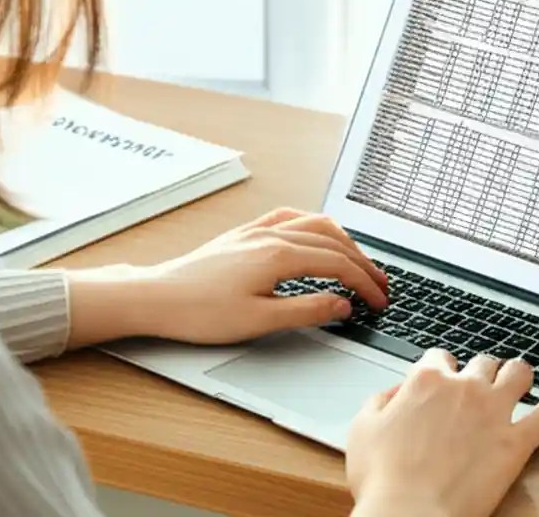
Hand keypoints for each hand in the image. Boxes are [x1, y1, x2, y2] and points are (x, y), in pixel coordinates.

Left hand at [65, 208, 387, 348]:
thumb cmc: (200, 312)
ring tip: (359, 262)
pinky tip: (317, 235)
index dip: (365, 283)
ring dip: (343, 241)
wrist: (157, 297)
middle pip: (333, 240)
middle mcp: (271, 235)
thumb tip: (343, 305)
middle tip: (380, 285)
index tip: (380, 301)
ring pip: (315, 224)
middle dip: (363, 262)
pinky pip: (290, 218)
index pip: (338, 264)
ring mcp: (257, 230)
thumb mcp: (260, 321)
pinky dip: (314, 226)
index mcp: (279, 255)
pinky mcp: (245, 234)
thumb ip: (307, 310)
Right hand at [347, 350, 538, 516]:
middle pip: (482, 362)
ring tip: (519, 386)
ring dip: (519, 376)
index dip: (441, 369)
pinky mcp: (517, 441)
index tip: (442, 381)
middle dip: (481, 373)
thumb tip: (396, 393)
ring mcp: (494, 411)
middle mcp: (464, 387)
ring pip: (519, 372)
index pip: (439, 357)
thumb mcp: (363, 430)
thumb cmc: (383, 480)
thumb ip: (380, 401)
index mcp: (426, 381)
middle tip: (480, 389)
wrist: (410, 514)